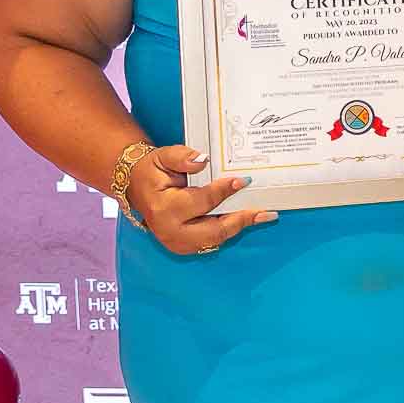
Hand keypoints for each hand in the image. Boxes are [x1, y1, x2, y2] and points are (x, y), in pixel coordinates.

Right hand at [128, 145, 275, 255]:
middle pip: (212, 231)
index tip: (243, 180)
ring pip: (214, 240)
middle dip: (240, 221)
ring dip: (239, 228)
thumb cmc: (153, 171)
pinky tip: (247, 219)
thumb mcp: (163, 156)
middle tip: (265, 212)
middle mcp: (169, 230)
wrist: (138, 186)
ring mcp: (175, 242)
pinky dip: (229, 230)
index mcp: (164, 208)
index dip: (224, 190)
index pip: (202, 201)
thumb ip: (182, 156)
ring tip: (263, 217)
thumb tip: (203, 160)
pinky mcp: (182, 246)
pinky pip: (210, 241)